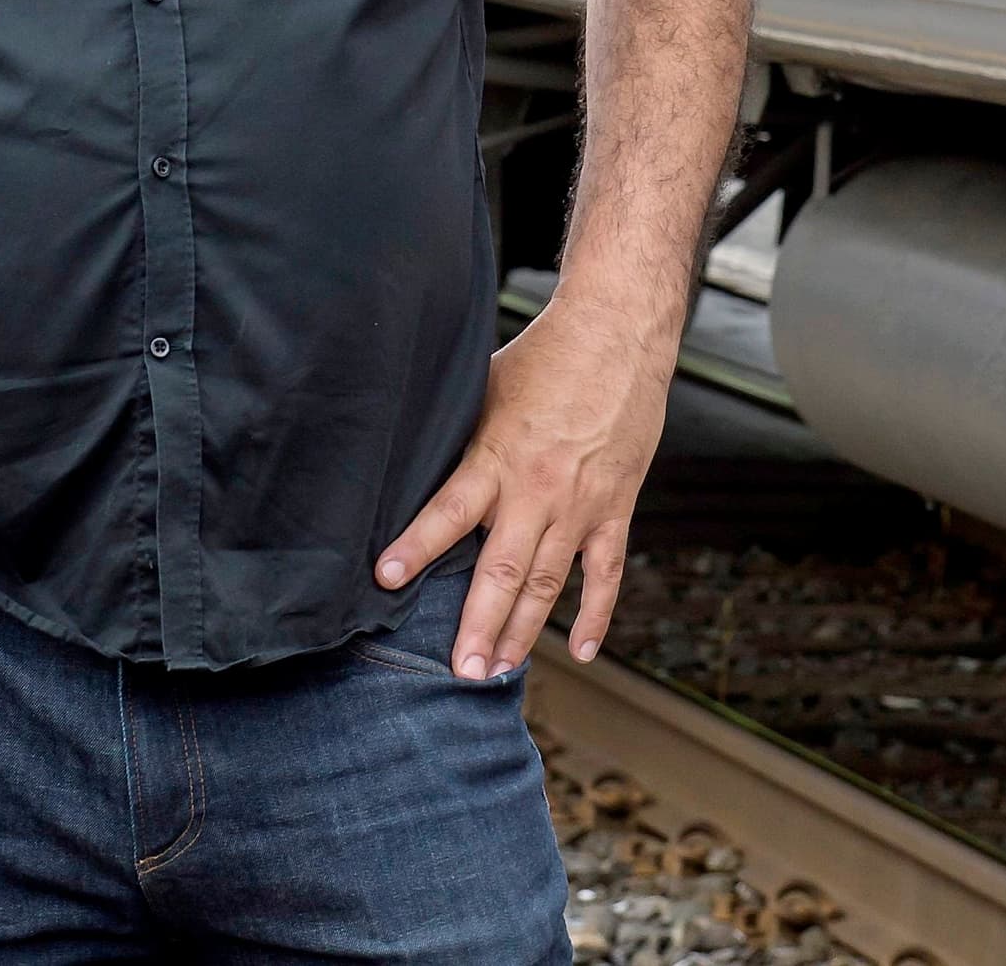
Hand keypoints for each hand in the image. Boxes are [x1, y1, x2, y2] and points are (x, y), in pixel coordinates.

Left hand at [375, 297, 670, 678]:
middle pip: (503, 570)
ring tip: (499, 669)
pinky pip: (605, 571)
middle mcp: (538, 489)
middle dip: (480, 625)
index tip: (386, 578)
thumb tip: (413, 468)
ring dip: (524, 631)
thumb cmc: (544, 356)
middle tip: (462, 671)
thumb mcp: (484, 390)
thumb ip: (460, 440)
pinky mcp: (616, 506)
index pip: (449, 511)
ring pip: (549, 583)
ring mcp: (581, 504)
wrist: (618, 334)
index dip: (417, 547)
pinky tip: (581, 648)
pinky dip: (595, 613)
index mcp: (498, 456)